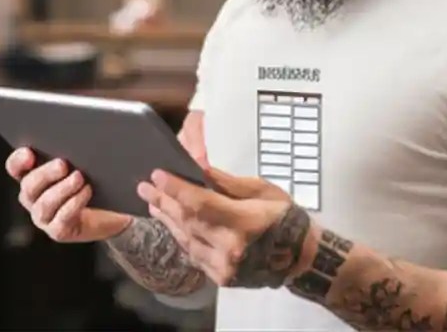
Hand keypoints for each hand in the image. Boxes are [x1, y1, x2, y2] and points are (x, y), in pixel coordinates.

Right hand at [5, 147, 131, 242]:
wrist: (114, 212)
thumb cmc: (97, 182)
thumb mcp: (85, 162)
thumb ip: (76, 152)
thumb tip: (78, 138)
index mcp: (33, 176)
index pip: (15, 167)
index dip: (18, 160)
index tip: (29, 152)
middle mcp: (33, 198)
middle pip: (29, 186)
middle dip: (45, 174)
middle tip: (63, 164)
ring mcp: (44, 217)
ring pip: (44, 205)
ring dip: (62, 189)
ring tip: (79, 177)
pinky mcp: (59, 231)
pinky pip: (61, 220)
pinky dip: (74, 204)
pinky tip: (86, 192)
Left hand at [138, 167, 312, 287]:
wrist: (301, 257)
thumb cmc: (284, 218)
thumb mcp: (261, 190)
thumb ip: (227, 183)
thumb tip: (197, 169)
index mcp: (243, 223)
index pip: (199, 203)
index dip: (175, 188)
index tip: (158, 174)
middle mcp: (229, 248)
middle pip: (187, 221)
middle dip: (164, 201)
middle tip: (145, 186)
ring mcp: (224, 267)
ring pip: (185, 239)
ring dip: (168, 219)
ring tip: (154, 203)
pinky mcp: (221, 278)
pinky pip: (194, 255)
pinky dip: (182, 237)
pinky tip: (173, 225)